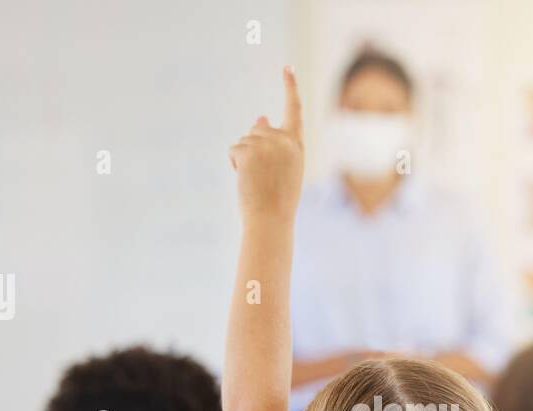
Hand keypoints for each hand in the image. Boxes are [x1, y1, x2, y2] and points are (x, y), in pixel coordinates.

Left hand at [230, 67, 303, 223]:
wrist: (271, 220)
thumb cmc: (278, 199)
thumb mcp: (281, 167)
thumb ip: (273, 142)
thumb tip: (258, 116)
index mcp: (297, 145)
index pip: (294, 110)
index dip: (290, 88)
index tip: (287, 68)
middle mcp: (284, 140)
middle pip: (258, 130)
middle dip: (253, 149)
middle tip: (263, 176)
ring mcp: (266, 144)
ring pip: (244, 141)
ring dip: (244, 160)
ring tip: (257, 181)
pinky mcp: (249, 151)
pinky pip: (234, 150)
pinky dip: (236, 165)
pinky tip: (246, 179)